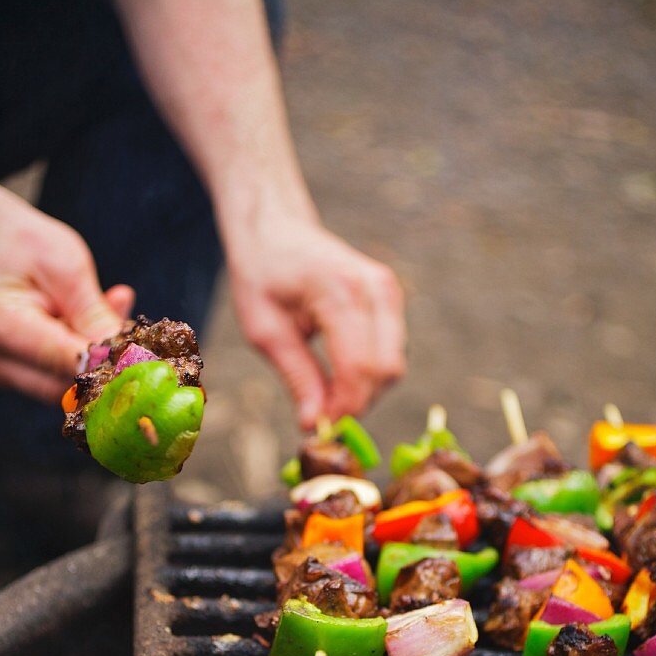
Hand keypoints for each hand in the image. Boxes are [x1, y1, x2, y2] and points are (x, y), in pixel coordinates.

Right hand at [0, 181, 133, 402]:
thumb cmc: (18, 241)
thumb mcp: (62, 264)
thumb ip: (93, 313)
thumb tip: (126, 355)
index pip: (68, 367)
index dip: (112, 368)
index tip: (144, 358)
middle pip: (65, 389)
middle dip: (106, 366)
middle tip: (133, 331)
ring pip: (60, 387)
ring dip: (94, 361)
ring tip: (108, 308)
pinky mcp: (8, 371)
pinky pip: (50, 377)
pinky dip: (78, 358)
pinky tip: (88, 323)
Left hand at [229, 213, 406, 428]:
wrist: (276, 228)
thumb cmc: (263, 274)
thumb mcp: (265, 331)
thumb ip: (296, 377)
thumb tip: (315, 424)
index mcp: (339, 291)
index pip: (358, 367)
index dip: (343, 406)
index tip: (318, 427)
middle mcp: (375, 288)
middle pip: (384, 370)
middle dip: (356, 402)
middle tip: (321, 415)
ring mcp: (388, 291)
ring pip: (393, 366)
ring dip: (363, 391)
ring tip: (325, 393)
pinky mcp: (392, 299)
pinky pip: (391, 353)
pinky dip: (368, 375)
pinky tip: (339, 375)